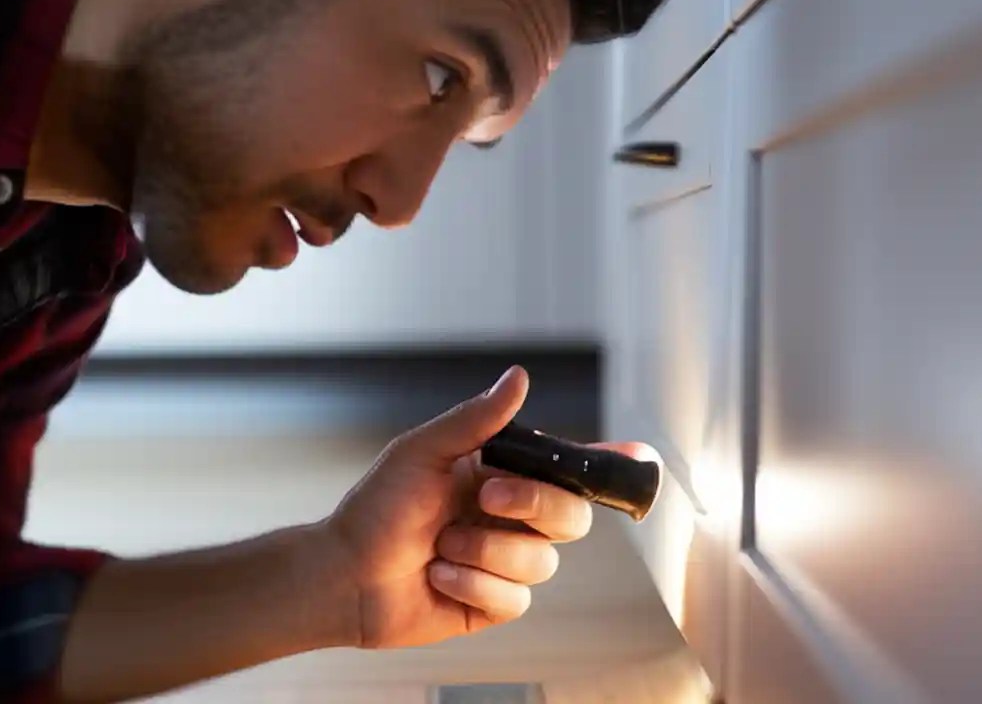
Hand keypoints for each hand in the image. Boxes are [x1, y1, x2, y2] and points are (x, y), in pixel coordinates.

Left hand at [320, 366, 639, 648]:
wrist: (343, 574)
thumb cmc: (376, 508)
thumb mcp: (423, 452)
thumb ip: (477, 420)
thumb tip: (519, 377)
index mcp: (504, 476)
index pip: (569, 469)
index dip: (609, 466)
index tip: (638, 458)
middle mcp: (513, 519)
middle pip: (573, 515)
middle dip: (532, 505)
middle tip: (484, 497)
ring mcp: (506, 563)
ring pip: (543, 560)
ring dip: (485, 551)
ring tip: (440, 546)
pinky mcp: (495, 604)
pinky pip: (516, 598)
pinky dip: (472, 585)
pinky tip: (438, 577)